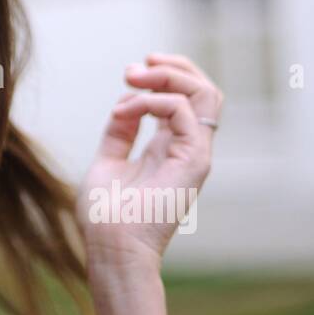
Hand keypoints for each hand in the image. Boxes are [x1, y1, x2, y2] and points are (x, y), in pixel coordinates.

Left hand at [76, 52, 222, 272]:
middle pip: (203, 89)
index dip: (163, 76)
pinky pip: (186, 112)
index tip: (129, 74)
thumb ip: (119, 132)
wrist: (111, 247)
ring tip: (135, 76)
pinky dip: (156, 100)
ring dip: (170, 75)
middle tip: (134, 68)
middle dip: (172, 66)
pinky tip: (131, 110)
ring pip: (207, 93)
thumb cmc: (106, 215)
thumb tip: (123, 104)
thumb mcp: (108, 160)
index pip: (186, 98)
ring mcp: (194, 154)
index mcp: (170, 147)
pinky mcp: (194, 163)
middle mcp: (188, 147)